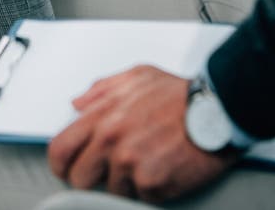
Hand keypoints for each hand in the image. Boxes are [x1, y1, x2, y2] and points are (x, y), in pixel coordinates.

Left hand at [48, 65, 236, 202]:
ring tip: (147, 161)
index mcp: (102, 115)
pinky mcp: (150, 184)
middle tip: (109, 170)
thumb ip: (101, 90)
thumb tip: (78, 104)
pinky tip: (162, 168)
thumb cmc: (178, 94)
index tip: (68, 167)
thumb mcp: (135, 76)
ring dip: (126, 182)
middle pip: (79, 178)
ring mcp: (129, 164)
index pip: (60, 148)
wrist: (215, 111)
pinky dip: (149, 188)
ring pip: (110, 190)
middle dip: (91, 177)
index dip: (60, 163)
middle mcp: (111, 140)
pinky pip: (138, 197)